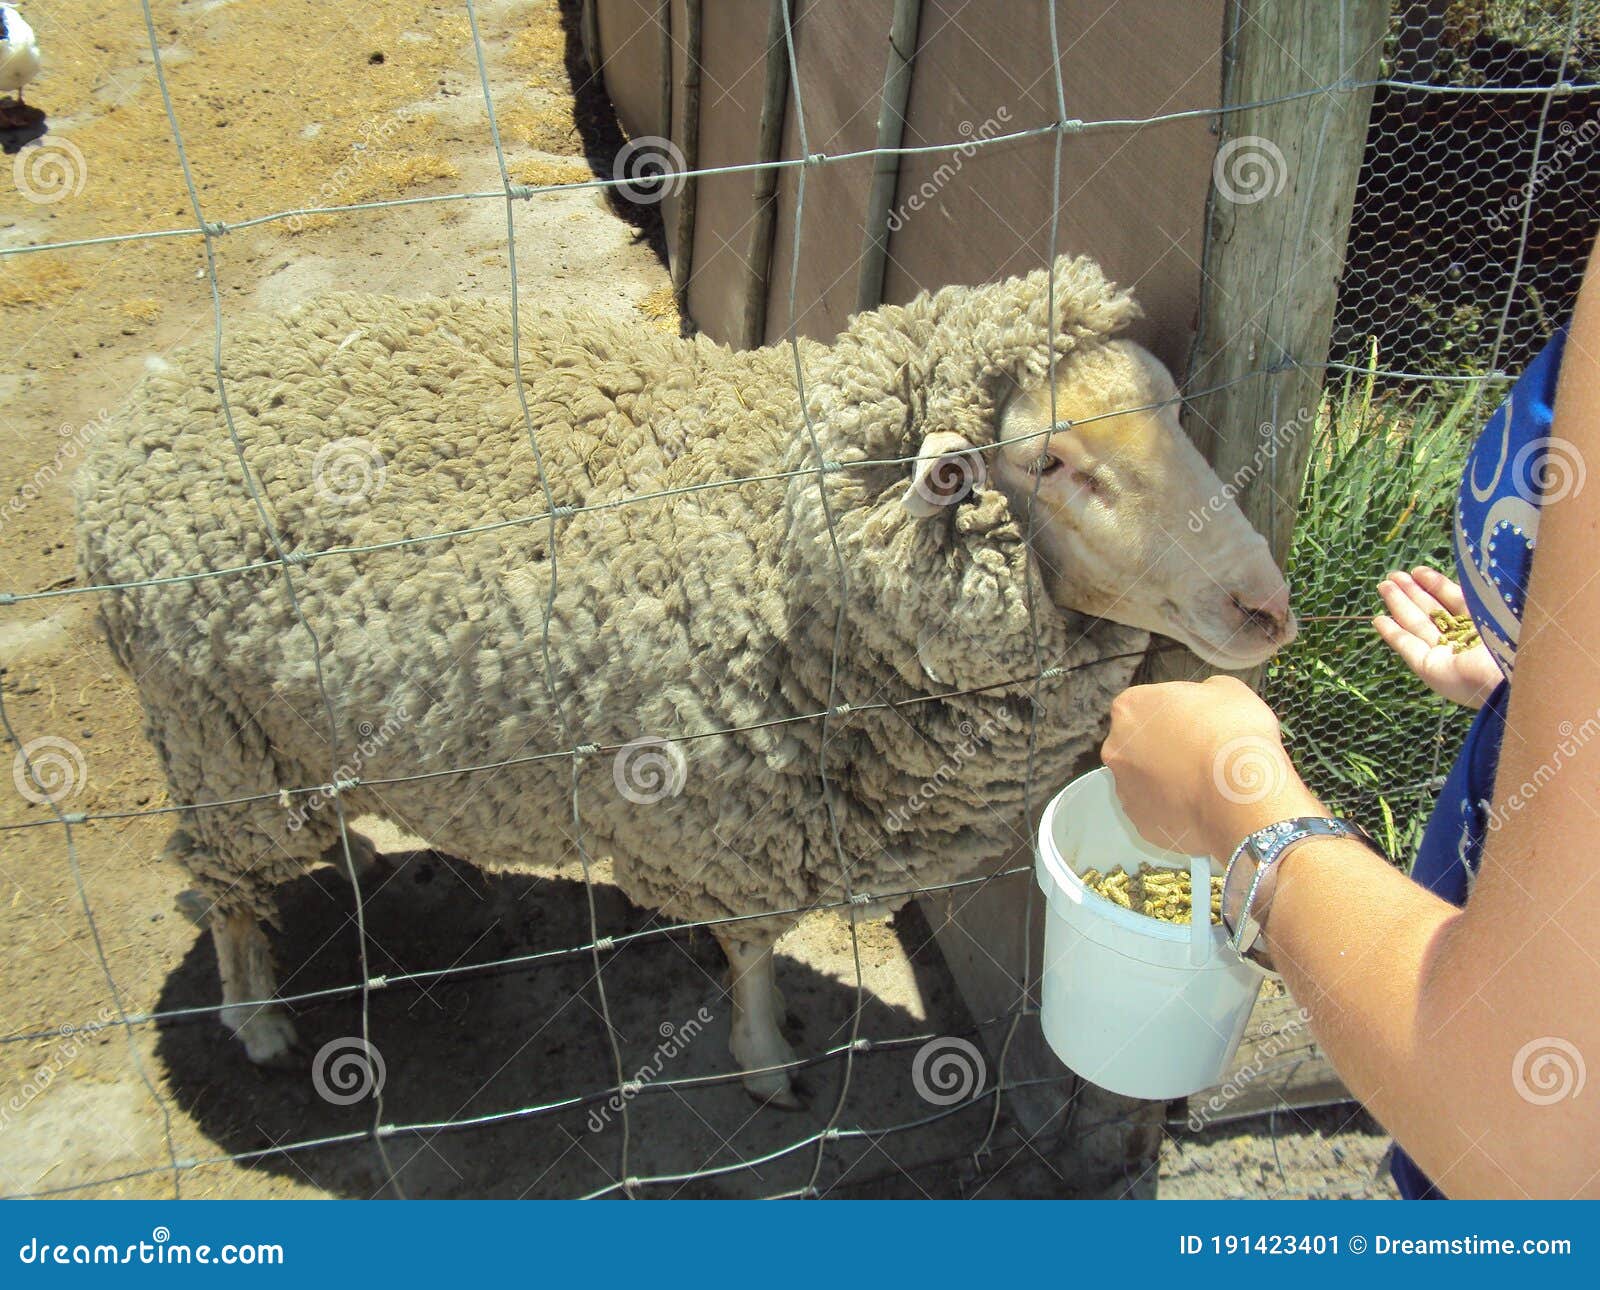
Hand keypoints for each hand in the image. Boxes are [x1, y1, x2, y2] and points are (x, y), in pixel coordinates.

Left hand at [1101, 675, 1320, 862]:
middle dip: (1164, 750)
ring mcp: (1126, 791)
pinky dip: (1175, 811)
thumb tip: (1203, 702)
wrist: (1243, 793)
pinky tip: (1202, 808)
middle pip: (1138, 746)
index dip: (1174, 715)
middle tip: (1200, 755)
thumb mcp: (1227, 690)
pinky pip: (1157, 813)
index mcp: (1130, 709)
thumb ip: (1202, 693)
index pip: (1145, 706)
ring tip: (1205, 785)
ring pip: (1145, 782)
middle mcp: (1116, 749)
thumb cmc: (1233, 732)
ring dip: (1167, 781)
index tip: (1198, 724)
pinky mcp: (1141, 825)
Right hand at [1372, 567, 1501, 709]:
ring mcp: (1446, 655)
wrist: (1514, 676)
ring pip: (1417, 626)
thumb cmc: (1515, 639)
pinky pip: (1409, 648)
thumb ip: (1483, 592)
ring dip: (1399, 605)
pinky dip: (1392, 635)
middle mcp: (1464, 640)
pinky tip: (1379, 619)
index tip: (1418, 571)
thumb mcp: (1503, 606)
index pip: (1455, 601)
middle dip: (1411, 592)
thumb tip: (1475, 567)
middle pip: (1432, 611)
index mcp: (1486, 624)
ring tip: (1383, 585)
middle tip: (1392, 575)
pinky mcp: (1431, 669)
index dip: (1435, 585)